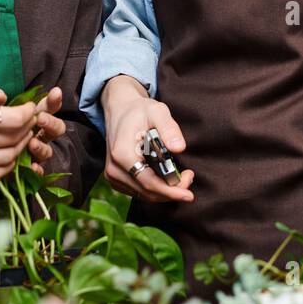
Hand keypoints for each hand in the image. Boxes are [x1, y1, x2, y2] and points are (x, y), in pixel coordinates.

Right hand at [0, 40, 58, 181]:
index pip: (9, 119)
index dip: (27, 113)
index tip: (30, 106)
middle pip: (12, 140)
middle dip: (27, 129)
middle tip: (30, 120)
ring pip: (4, 159)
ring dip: (20, 148)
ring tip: (22, 135)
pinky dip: (5, 167)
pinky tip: (8, 155)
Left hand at [19, 85, 65, 174]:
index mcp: (33, 118)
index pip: (49, 107)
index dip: (54, 100)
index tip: (55, 93)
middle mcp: (39, 134)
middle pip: (56, 128)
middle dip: (51, 123)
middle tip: (41, 119)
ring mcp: (35, 152)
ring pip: (48, 150)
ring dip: (42, 147)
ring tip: (32, 144)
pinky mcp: (28, 169)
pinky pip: (39, 171)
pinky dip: (37, 169)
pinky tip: (33, 167)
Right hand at [101, 75, 193, 202]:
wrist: (119, 109)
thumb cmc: (139, 110)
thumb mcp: (157, 111)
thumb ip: (169, 128)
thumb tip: (180, 148)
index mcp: (122, 154)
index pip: (148, 183)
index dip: (171, 192)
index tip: (189, 193)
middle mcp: (114, 168)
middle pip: (147, 192)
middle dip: (172, 192)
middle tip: (189, 177)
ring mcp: (113, 175)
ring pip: (143, 194)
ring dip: (164, 192)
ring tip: (182, 176)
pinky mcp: (116, 178)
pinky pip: (138, 191)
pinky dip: (155, 189)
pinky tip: (166, 178)